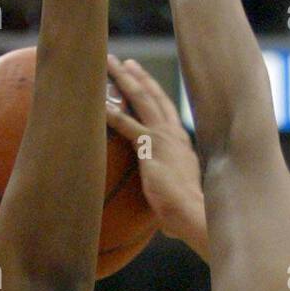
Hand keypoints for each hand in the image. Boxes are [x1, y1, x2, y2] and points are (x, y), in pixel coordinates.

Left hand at [104, 55, 206, 256]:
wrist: (193, 213)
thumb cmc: (187, 216)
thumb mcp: (179, 204)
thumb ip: (171, 208)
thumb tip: (169, 228)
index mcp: (183, 144)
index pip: (166, 112)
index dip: (155, 95)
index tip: (144, 81)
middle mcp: (175, 134)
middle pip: (154, 97)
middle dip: (138, 77)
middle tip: (124, 62)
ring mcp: (164, 137)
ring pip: (140, 100)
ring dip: (123, 80)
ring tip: (109, 63)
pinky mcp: (151, 146)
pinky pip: (126, 124)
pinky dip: (111, 112)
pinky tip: (96, 103)